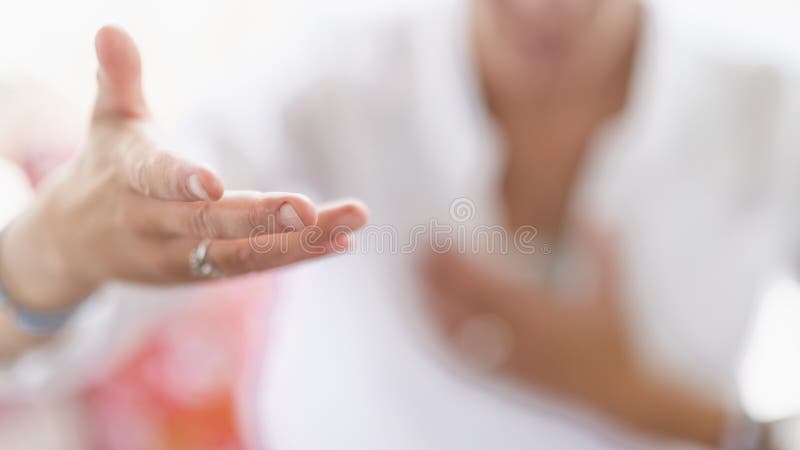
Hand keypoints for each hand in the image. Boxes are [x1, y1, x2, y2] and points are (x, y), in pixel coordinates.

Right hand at [0, 27, 367, 311]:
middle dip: (260, 218)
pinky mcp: (202, 275)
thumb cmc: (105, 169)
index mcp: (128, 179)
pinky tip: (342, 240)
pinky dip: (298, 255)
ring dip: (299, 242)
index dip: (181, 180)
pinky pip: (253, 267)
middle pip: (210, 224)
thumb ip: (118, 78)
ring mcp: (178, 258)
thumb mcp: (108, 121)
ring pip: (241, 254)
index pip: (153, 179)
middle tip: (308, 208)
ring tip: (351, 221)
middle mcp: (153, 225)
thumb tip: (112, 28)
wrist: (75, 244)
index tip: (213, 183)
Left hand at [423, 228, 725, 445]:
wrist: (615, 393)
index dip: (455, 263)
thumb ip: (601, 252)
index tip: (437, 241)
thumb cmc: (613, 341)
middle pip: (461, 306)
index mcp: (538, 315)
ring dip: (431, 306)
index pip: (484, 285)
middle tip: (415, 254)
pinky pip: (464, 357)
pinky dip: (443, 337)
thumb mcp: (612, 294)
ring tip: (415, 282)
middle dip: (435, 279)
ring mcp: (505, 359)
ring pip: (455, 333)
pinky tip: (431, 322)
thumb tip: (593, 214)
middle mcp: (515, 338)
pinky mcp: (503, 374)